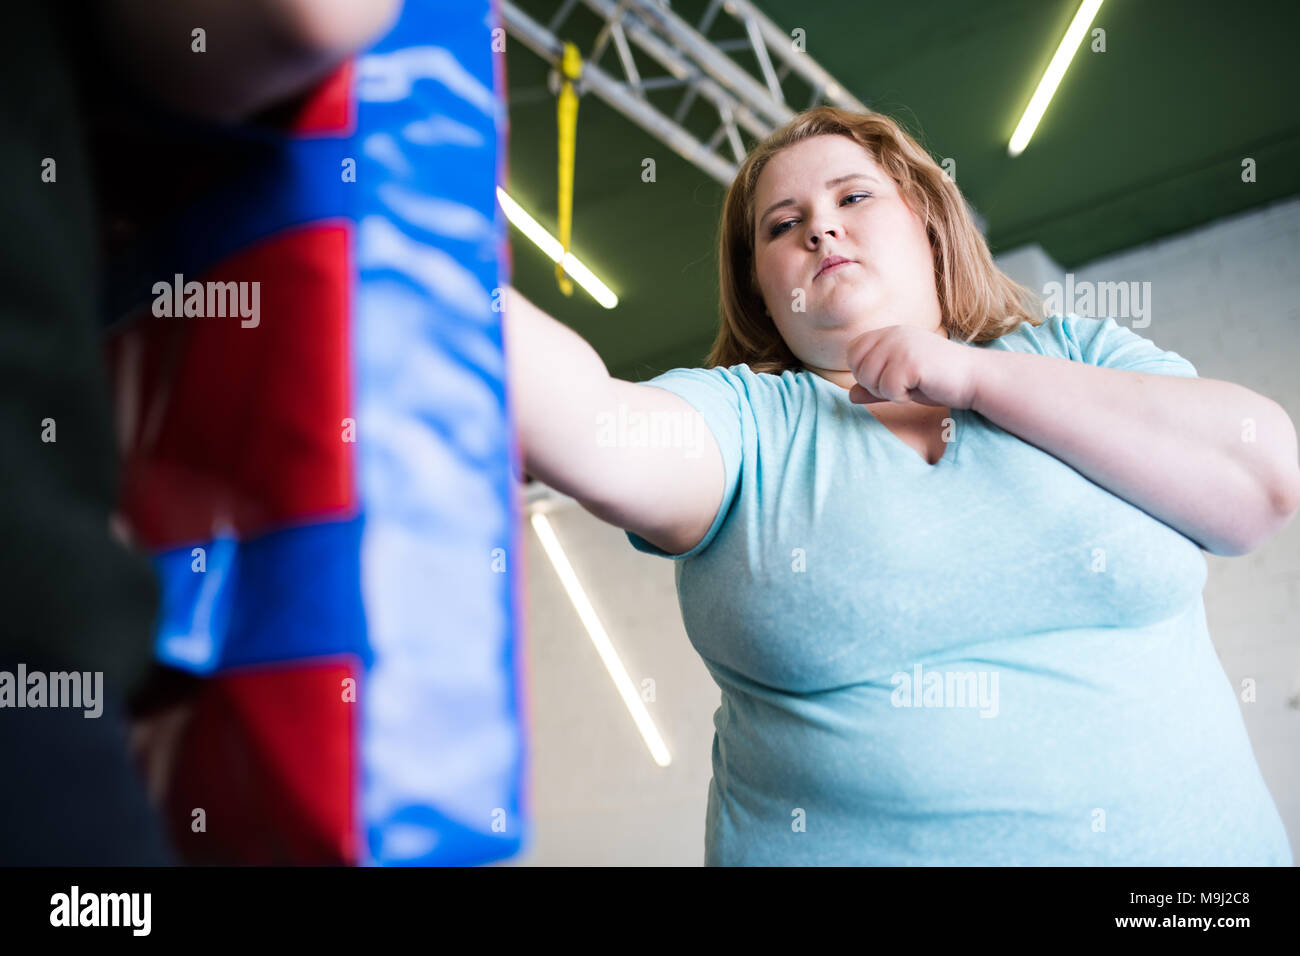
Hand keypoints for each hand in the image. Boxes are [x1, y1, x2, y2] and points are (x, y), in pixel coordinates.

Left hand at [845, 324, 982, 408]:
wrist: (974, 378)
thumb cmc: (939, 380)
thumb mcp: (901, 381)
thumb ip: (876, 386)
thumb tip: (850, 395)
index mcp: (889, 333)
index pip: (853, 351)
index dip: (864, 371)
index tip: (891, 377)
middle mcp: (892, 334)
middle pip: (857, 367)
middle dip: (876, 385)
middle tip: (905, 383)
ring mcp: (901, 346)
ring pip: (870, 380)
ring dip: (890, 392)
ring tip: (914, 384)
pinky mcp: (910, 361)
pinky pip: (887, 389)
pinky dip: (902, 397)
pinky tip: (921, 386)